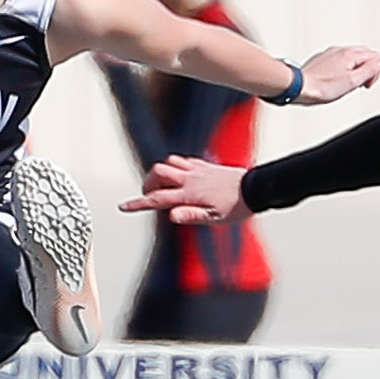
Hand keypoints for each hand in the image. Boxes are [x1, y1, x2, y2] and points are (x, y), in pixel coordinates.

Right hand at [118, 155, 250, 224]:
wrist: (256, 189)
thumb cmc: (237, 207)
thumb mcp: (214, 218)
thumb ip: (191, 215)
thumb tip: (171, 216)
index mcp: (189, 194)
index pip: (157, 198)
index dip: (138, 203)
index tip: (123, 206)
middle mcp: (190, 179)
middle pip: (158, 173)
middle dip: (148, 182)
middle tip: (148, 195)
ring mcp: (198, 170)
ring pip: (169, 162)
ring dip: (161, 172)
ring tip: (163, 186)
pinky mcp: (206, 165)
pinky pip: (184, 160)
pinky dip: (176, 166)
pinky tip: (180, 176)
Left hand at [295, 44, 379, 105]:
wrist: (298, 87)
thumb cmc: (322, 87)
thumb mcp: (352, 82)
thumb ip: (370, 70)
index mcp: (349, 54)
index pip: (374, 56)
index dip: (375, 72)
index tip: (366, 84)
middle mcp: (339, 50)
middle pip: (364, 54)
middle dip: (367, 68)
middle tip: (359, 84)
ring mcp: (329, 54)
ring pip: (351, 56)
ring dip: (354, 69)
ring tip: (346, 84)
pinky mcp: (321, 60)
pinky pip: (338, 60)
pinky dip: (343, 69)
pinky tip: (336, 80)